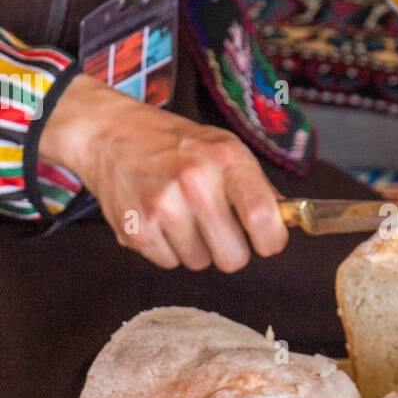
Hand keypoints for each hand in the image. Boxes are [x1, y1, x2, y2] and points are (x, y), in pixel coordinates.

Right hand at [40, 74, 287, 270]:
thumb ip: (257, 185)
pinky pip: (169, 263)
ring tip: (181, 214)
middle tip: (217, 227)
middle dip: (230, 249)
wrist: (110, 133)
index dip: (271, 239)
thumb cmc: (175, 143)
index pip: (263, 217)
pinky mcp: (136, 229)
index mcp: (225, 159)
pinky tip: (158, 219)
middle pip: (234, 257)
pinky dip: (167, 248)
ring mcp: (162, 207)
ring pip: (200, 263)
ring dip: (195, 247)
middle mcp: (194, 181)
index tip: (267, 240)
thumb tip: (287, 220)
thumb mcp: (224, 147)